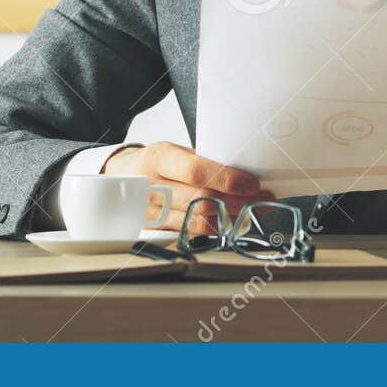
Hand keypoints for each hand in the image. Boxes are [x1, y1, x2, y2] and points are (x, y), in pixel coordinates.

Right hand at [101, 141, 276, 235]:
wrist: (122, 177)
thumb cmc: (157, 162)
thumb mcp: (176, 151)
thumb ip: (204, 162)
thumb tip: (245, 174)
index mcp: (158, 158)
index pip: (196, 172)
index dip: (228, 180)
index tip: (252, 183)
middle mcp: (152, 187)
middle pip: (201, 201)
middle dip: (238, 202)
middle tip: (264, 199)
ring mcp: (151, 214)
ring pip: (199, 222)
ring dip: (233, 218)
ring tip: (256, 211)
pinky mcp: (155, 232)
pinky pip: (192, 234)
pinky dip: (218, 229)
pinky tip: (234, 223)